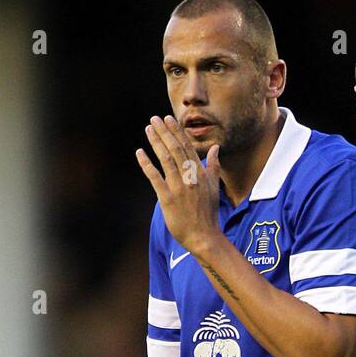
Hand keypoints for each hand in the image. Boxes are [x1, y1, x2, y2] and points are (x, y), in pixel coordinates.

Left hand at [136, 115, 221, 254]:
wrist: (204, 237)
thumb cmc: (209, 214)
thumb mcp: (215, 188)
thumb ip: (214, 166)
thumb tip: (215, 148)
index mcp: (200, 174)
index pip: (187, 147)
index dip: (177, 132)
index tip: (169, 119)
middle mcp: (190, 178)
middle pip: (175, 149)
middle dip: (165, 132)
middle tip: (155, 119)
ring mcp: (179, 188)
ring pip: (165, 159)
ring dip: (156, 142)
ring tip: (148, 129)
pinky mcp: (168, 199)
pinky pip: (155, 178)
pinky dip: (146, 164)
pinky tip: (139, 152)